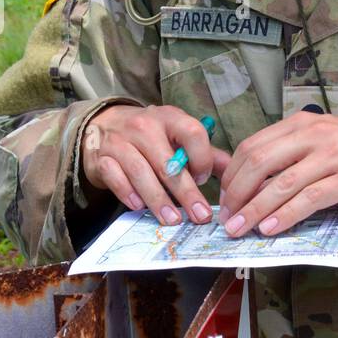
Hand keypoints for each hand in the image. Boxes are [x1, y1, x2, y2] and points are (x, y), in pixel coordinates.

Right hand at [81, 104, 231, 225]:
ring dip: (158, 199)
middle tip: (199, 215)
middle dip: (186, 192)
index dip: (202, 159)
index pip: (192, 133)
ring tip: (172, 219)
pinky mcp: (101, 157)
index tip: (204, 179)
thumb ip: (206, 155)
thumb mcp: (178, 137)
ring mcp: (120, 141)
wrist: (106, 125)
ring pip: (141, 172)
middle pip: (168, 162)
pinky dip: (127, 193)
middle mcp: (145, 126)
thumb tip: (236, 174)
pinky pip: (114, 176)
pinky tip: (139, 207)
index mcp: (170, 118)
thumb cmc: (151, 136)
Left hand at [218, 112, 337, 237]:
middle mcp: (314, 136)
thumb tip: (253, 181)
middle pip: (260, 162)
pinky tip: (270, 228)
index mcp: (302, 124)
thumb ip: (291, 152)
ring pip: (282, 183)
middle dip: (236, 193)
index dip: (232, 174)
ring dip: (254, 209)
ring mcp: (332, 157)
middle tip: (226, 217)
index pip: (253, 145)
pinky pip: (310, 199)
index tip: (224, 197)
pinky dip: (286, 215)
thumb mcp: (322, 139)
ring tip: (239, 228)